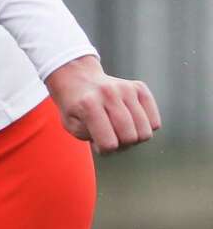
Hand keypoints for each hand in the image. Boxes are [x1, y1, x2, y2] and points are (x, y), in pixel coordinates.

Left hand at [45, 55, 160, 153]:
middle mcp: (109, 94)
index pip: (108, 144)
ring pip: (145, 131)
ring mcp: (126, 89)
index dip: (104, 150)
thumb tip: (116, 143)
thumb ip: (91, 138)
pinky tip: (131, 120)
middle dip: (121, 144)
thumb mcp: (72, 125)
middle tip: (110, 135)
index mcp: (88, 104)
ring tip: (120, 128)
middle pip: (130, 138)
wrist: (79, 78)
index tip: (97, 141)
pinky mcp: (140, 88)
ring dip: (134, 137)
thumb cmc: (76, 107)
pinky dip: (145, 127)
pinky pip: (155, 122)